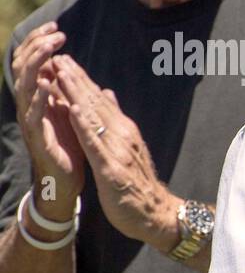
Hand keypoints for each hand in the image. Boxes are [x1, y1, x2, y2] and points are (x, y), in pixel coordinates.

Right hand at [11, 22, 83, 202]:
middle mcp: (29, 103)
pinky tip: (46, 83)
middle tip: (56, 31)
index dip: (40, 42)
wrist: (67, 177)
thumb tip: (66, 65)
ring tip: (50, 48)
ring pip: (25, 85)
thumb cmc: (69, 143)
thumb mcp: (68, 109)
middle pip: (23, 66)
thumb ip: (66, 89)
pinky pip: (34, 113)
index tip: (56, 27)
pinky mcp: (37, 136)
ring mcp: (30, 119)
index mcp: (37, 95)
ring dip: (37, 64)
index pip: (32, 61)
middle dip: (38, 45)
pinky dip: (39, 96)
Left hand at [54, 55, 175, 245]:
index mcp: (125, 131)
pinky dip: (82, 124)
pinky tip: (72, 109)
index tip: (66, 61)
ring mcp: (118, 151)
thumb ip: (116, 120)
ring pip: (93, 117)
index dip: (82, 80)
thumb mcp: (127, 148)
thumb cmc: (139, 185)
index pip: (100, 101)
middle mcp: (123, 136)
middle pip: (95, 103)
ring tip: (61, 73)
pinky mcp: (111, 169)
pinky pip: (94, 143)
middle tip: (59, 57)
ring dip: (75, 93)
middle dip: (75, 79)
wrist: (157, 215)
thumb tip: (108, 94)